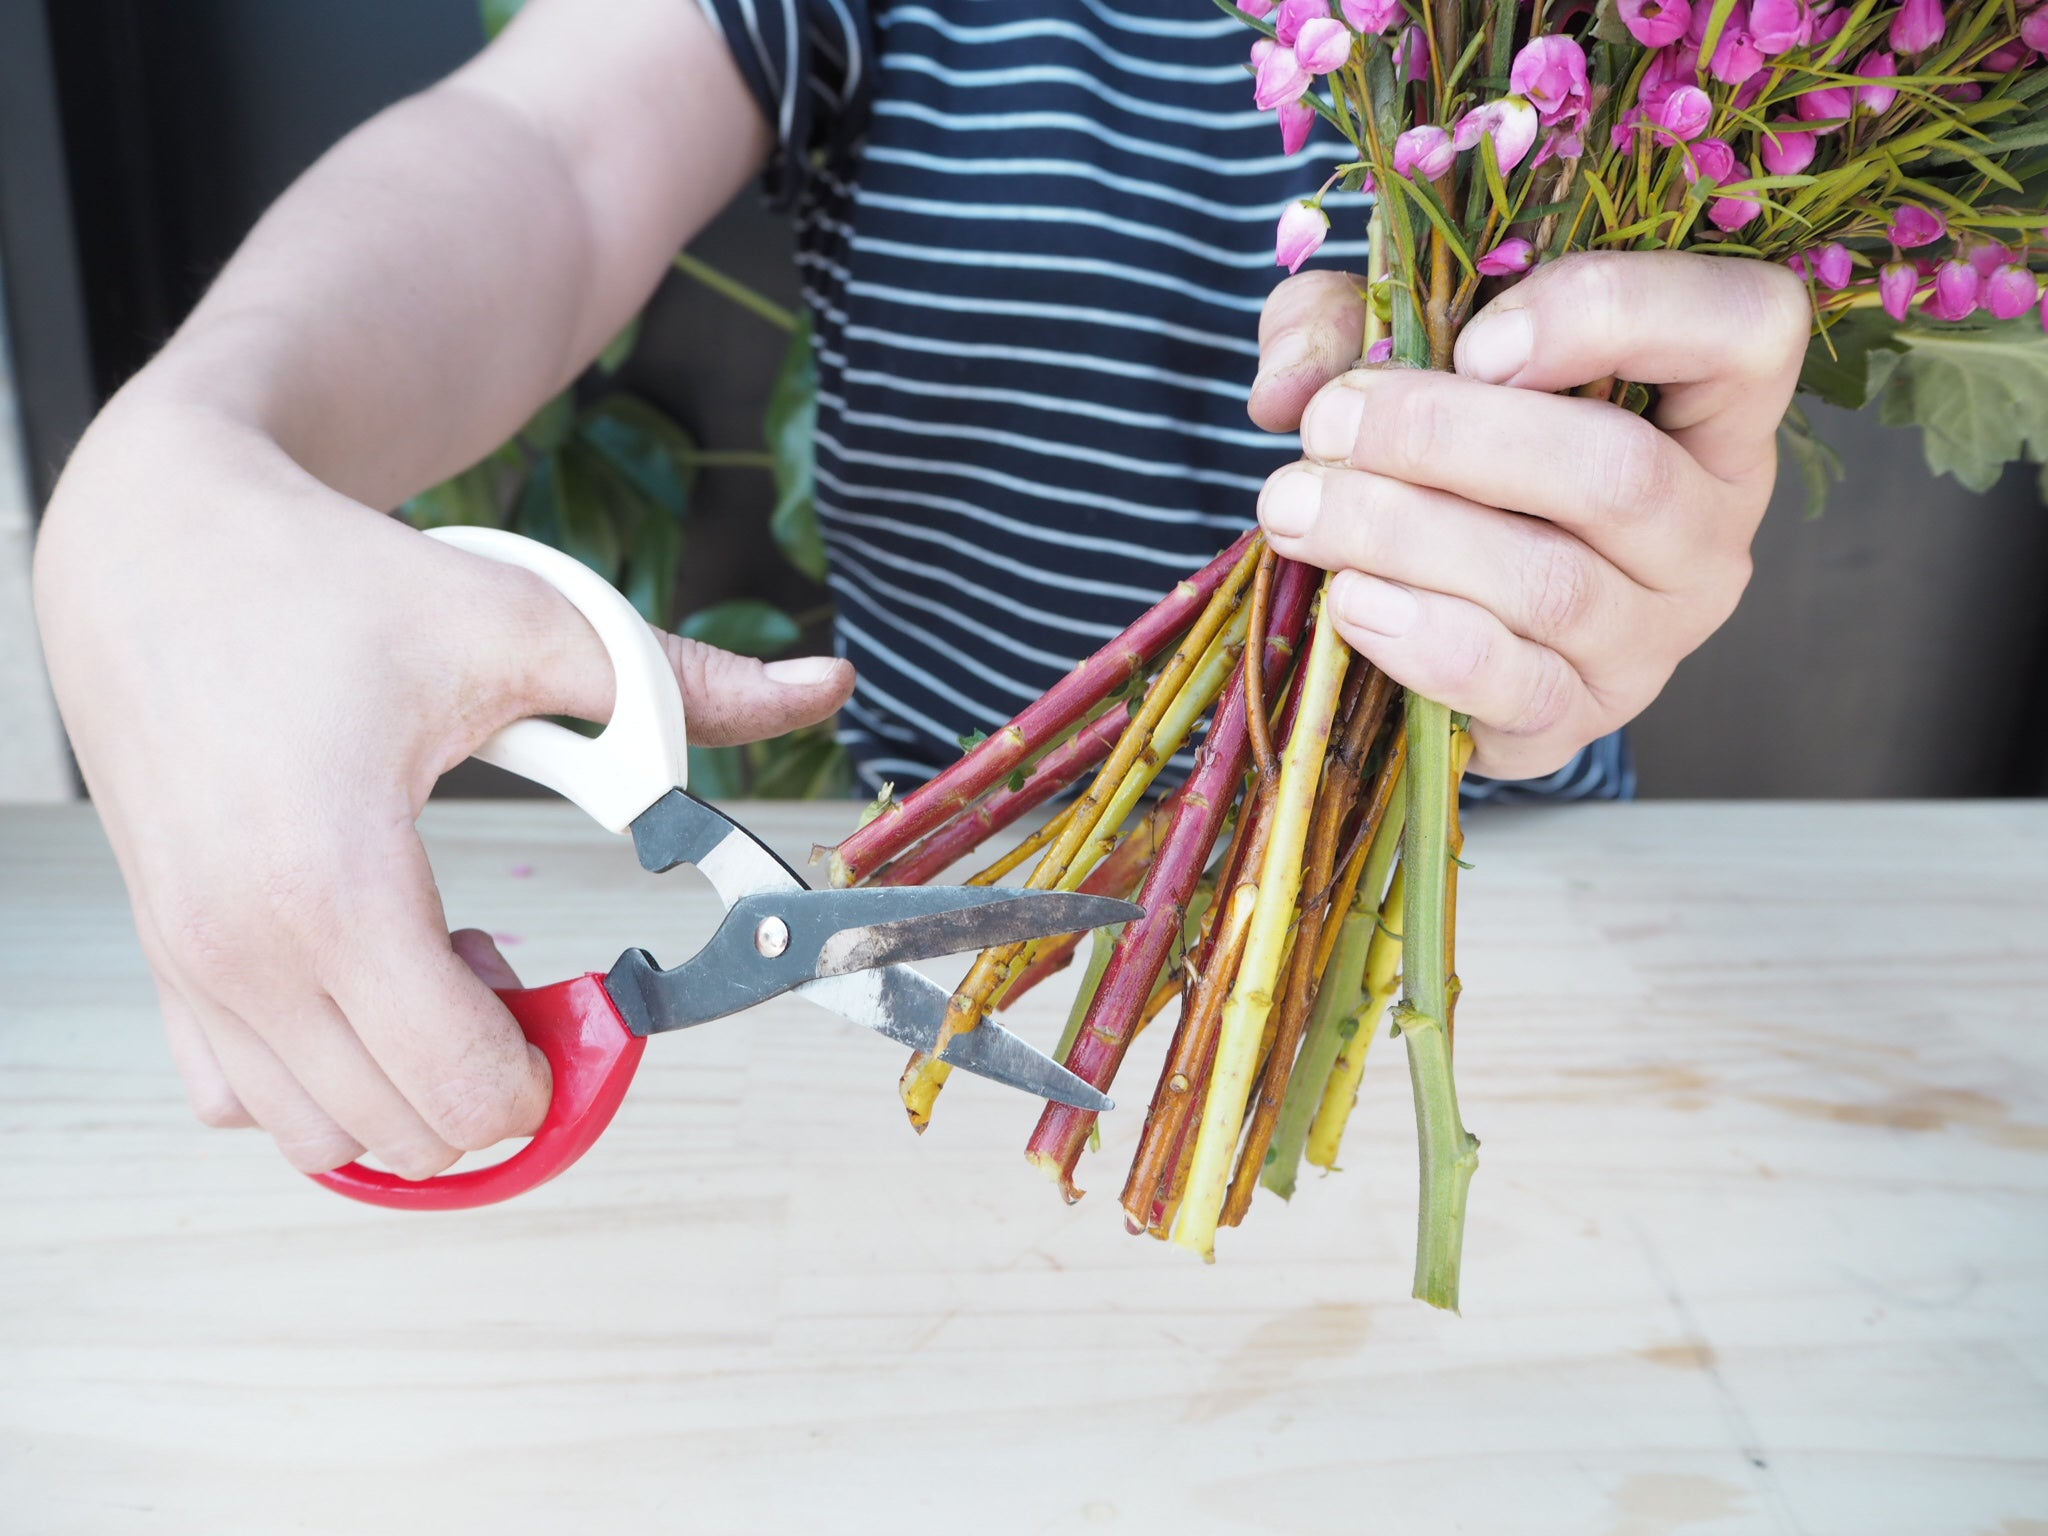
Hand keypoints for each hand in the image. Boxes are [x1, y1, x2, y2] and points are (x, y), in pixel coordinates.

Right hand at [33, 394, 852, 1176]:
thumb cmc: (332, 588)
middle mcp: (243, 954)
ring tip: (444, 960)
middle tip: (519, 964)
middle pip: (412, 1138)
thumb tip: (828, 685)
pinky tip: (367, 974)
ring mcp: (189, 971)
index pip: (464, 1093)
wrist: (161, 553)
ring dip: (412, 1084)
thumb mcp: (525, 624)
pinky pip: (245, 1103)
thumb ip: (682, 684)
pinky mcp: (164, 966)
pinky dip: (324, 1078)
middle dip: (499, 1077)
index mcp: (333, 887)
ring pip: (326, 1140)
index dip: (557, 1069)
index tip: (591, 1001)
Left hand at [1247, 251, 1808, 780]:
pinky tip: (1349, 599)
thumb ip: (1346, 326)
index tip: (1476, 340)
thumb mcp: (1400, 351)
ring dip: (1404, 536)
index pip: (1749, 327)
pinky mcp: (1582, 717)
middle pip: (1618, 474)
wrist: (1428, 605)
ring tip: (1296, 508)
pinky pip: (1516, 686)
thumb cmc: (1444, 452)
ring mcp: (1658, 634)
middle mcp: (1712, 525)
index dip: (1618, 316)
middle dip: (1447, 439)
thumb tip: (1288, 384)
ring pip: (1552, 583)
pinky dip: (1423, 641)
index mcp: (1711, 405)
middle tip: (1328, 424)